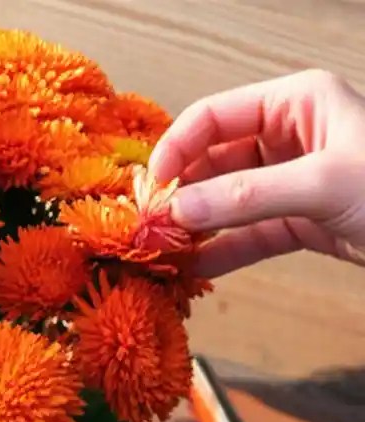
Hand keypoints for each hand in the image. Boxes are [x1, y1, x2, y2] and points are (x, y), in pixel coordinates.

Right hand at [149, 69, 364, 275]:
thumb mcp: (323, 186)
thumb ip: (245, 197)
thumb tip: (177, 210)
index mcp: (296, 103)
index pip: (212, 116)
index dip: (175, 149)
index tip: (149, 188)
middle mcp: (290, 136)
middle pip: (213, 160)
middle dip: (180, 193)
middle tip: (146, 227)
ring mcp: (294, 180)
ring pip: (226, 200)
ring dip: (195, 225)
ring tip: (161, 251)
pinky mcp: (303, 220)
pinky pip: (249, 234)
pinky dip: (221, 252)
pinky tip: (193, 270)